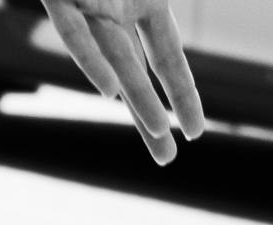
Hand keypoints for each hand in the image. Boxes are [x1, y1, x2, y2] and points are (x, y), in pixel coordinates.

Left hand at [42, 0, 206, 164]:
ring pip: (114, 57)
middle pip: (136, 72)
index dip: (181, 92)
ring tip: (159, 129)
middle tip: (167, 160)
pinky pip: (72, 33)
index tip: (195, 132)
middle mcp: (114, 12)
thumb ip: (159, 3)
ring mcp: (87, 6)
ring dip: (137, 95)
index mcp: (142, 1)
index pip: (166, 55)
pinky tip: (111, 91)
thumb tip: (199, 3)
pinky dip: (92, 61)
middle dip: (152, 114)